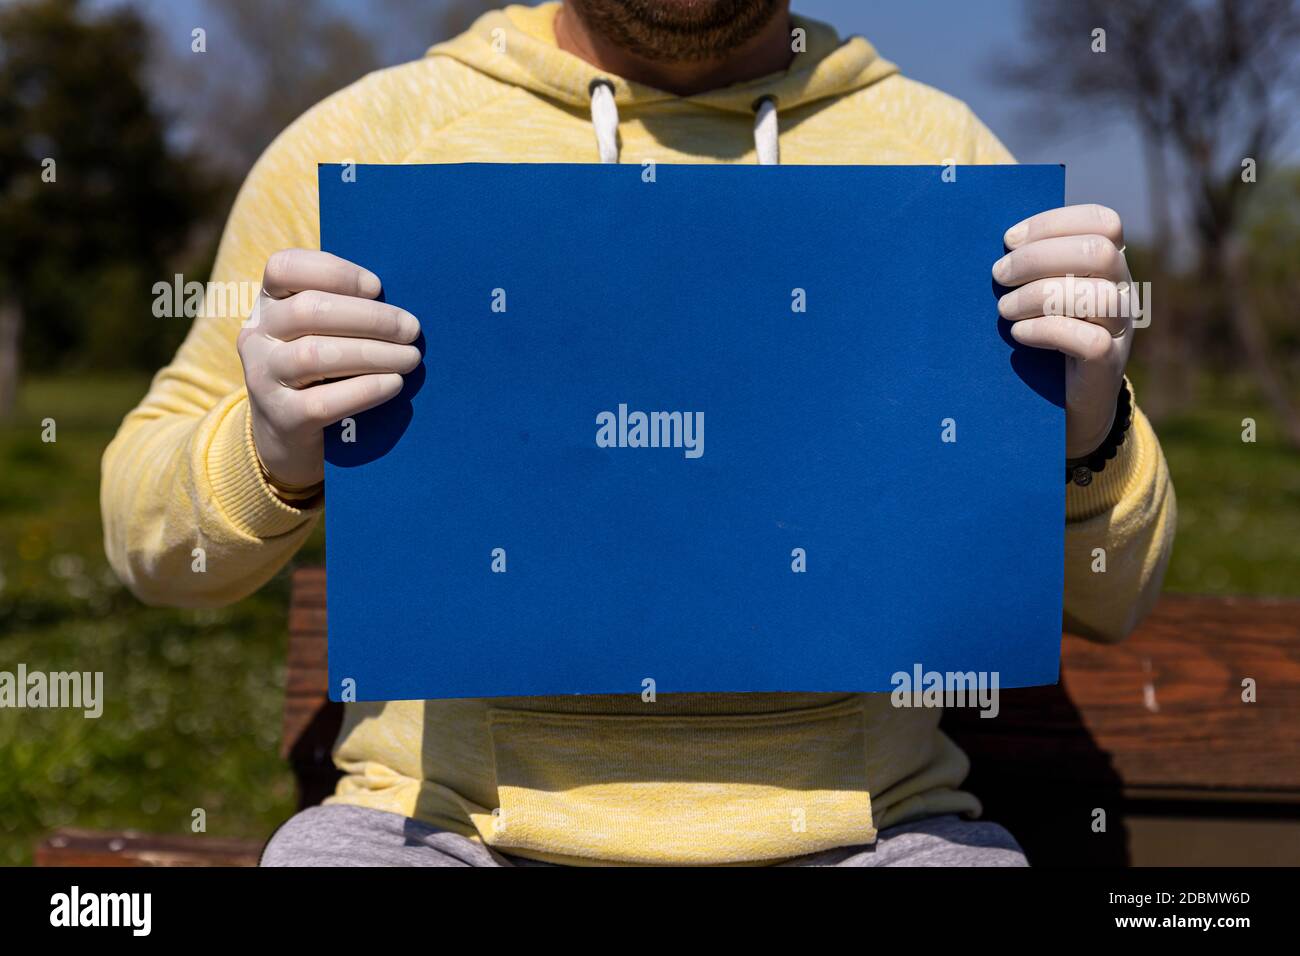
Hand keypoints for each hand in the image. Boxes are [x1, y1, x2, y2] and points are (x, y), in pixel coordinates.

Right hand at [237, 249, 421, 490]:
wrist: (287, 434)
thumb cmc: (320, 371)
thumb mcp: (320, 333)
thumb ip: (346, 312)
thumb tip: (399, 308)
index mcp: (268, 304)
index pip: (285, 268)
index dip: (334, 271)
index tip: (376, 287)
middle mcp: (257, 336)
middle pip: (308, 311)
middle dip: (370, 318)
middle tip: (411, 329)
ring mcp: (263, 377)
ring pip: (315, 355)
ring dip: (373, 353)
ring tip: (410, 358)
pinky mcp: (281, 417)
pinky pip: (324, 401)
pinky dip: (365, 389)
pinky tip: (394, 384)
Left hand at [993, 204, 1132, 458]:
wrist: (1070, 401)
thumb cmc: (1047, 338)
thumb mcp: (1045, 295)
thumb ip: (1035, 267)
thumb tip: (1000, 245)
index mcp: (1109, 265)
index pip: (1103, 222)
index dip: (1054, 222)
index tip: (1009, 239)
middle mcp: (1123, 291)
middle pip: (1100, 252)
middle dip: (1039, 257)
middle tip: (998, 275)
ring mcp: (1120, 327)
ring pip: (1098, 296)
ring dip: (1039, 296)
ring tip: (1004, 309)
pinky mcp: (1107, 363)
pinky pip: (1088, 340)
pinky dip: (1046, 331)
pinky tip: (1019, 333)